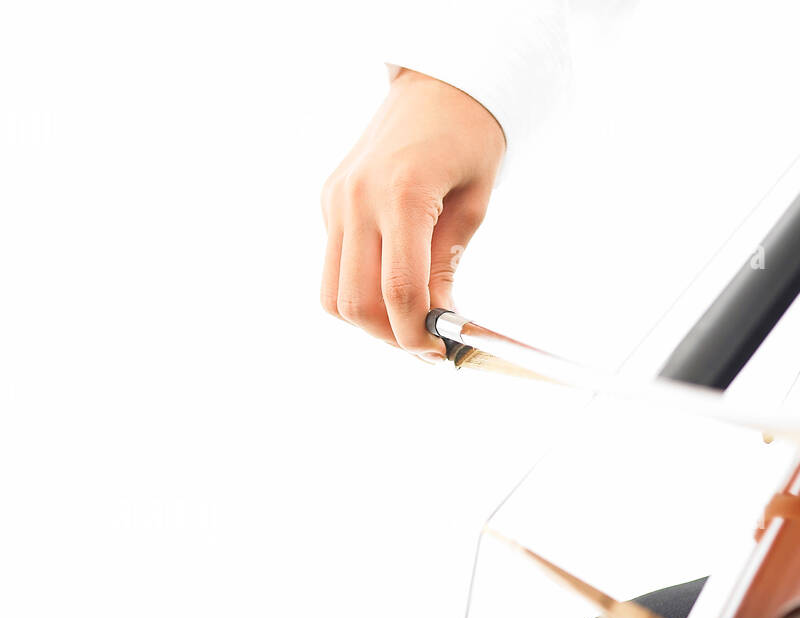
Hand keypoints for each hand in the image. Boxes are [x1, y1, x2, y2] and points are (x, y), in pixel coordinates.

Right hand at [321, 69, 505, 357]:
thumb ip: (445, 269)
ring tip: (405, 322)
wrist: (438, 83)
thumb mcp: (471, 208)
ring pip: (333, 294)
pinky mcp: (329, 200)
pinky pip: (335, 266)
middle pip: (355, 304)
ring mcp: (336, 199)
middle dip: (390, 337)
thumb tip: (435, 325)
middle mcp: (358, 198)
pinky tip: (392, 286)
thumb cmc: (468, 140)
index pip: (398, 293)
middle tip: (424, 344)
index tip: (438, 353)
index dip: (417, 335)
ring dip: (368, 321)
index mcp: (402, 196)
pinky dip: (360, 290)